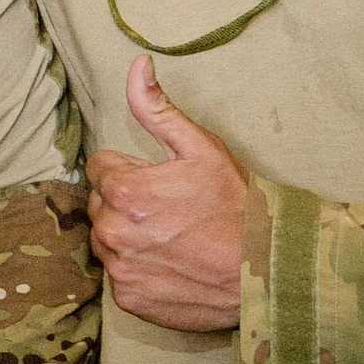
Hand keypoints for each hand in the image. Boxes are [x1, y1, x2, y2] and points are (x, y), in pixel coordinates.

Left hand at [84, 55, 245, 332]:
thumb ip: (158, 109)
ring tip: (171, 238)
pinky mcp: (128, 298)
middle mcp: (112, 231)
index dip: (131, 171)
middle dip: (125, 203)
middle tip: (169, 211)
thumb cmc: (236, 207)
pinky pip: (119, 275)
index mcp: (124, 191)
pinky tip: (170, 264)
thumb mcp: (202, 149)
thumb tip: (136, 65)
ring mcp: (119, 268)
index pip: (100, 169)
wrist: (264, 271)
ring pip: (106, 240)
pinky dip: (137, 269)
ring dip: (128, 236)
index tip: (159, 182)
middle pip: (100, 205)